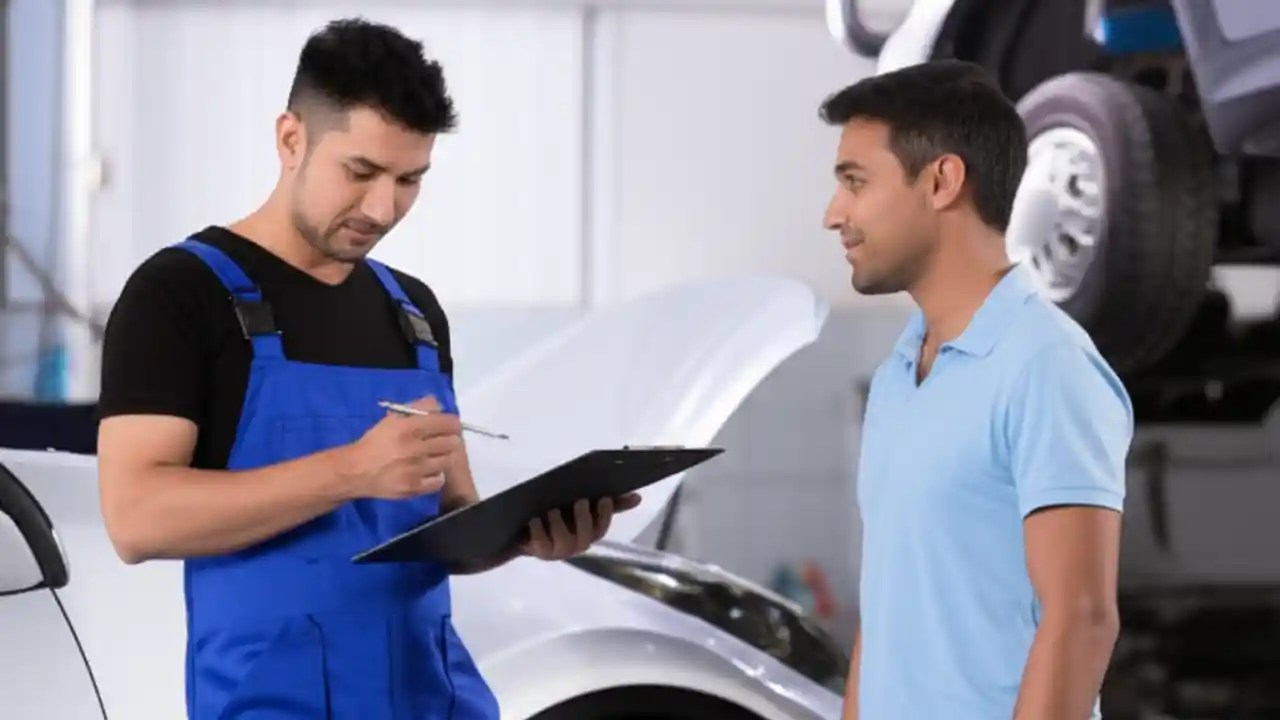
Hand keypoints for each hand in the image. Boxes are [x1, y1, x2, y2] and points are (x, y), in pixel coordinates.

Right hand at [337, 395, 461, 499]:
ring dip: (443, 457)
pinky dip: (436, 475)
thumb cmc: (375, 442)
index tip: (450, 426)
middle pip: (451, 442)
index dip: (452, 423)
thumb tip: (438, 406)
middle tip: (443, 441)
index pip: (446, 423)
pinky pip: (439, 480)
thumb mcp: (392, 419)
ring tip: (434, 456)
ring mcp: (415, 470)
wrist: (355, 471)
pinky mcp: (414, 488)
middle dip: (450, 440)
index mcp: (408, 427)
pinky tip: (428, 471)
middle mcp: (414, 448)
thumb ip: (417, 408)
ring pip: (447, 460)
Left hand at [521, 493, 642, 560]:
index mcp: (589, 533)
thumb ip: (610, 503)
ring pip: (564, 541)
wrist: (524, 530)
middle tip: (579, 501)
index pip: (603, 527)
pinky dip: (537, 530)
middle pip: (586, 536)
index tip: (603, 498)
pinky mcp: (539, 552)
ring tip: (551, 510)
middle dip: (584, 518)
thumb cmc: (558, 516)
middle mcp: (577, 545)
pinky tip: (534, 520)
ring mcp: (558, 551)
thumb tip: (638, 497)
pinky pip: (541, 544)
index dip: (605, 514)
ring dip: (558, 523)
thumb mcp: (581, 506)